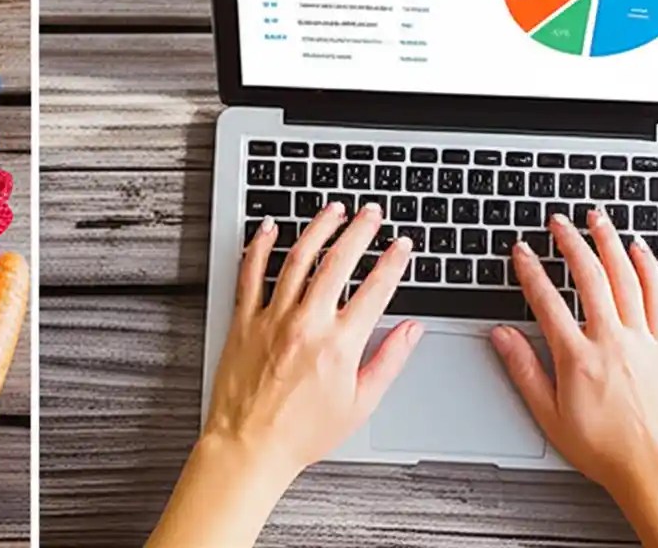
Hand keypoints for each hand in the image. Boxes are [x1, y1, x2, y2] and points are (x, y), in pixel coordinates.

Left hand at [205, 200, 422, 477]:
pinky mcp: (244, 321)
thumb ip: (390, 360)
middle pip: (339, 262)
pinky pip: (251, 274)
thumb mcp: (360, 403)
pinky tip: (271, 227)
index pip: (375, 289)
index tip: (402, 245)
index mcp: (340, 344)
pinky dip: (260, 246)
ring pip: (298, 258)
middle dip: (360, 231)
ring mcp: (273, 318)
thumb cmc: (303, 432)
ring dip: (318, 228)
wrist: (251, 446)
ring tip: (333, 210)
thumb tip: (412, 330)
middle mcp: (307, 323)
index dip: (393, 261)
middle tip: (371, 213)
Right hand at [492, 209, 657, 496]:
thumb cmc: (603, 448)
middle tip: (557, 222)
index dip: (530, 272)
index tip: (520, 252)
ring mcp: (642, 340)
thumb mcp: (548, 415)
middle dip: (569, 244)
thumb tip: (501, 336)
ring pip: (625, 279)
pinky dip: (648, 268)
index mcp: (578, 359)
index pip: (547, 302)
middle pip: (589, 278)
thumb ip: (523, 369)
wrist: (656, 468)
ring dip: (609, 243)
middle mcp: (611, 342)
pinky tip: (639, 250)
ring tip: (597, 220)